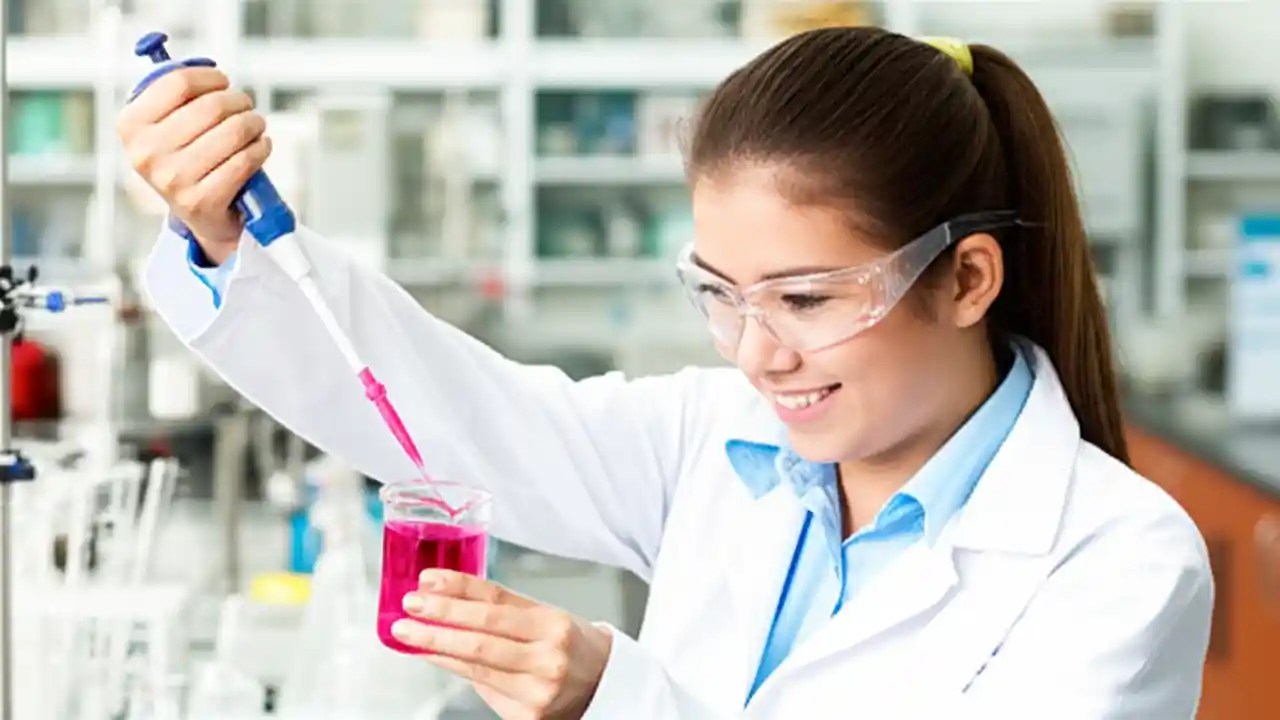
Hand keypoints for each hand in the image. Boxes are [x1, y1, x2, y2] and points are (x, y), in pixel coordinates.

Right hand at [116, 67, 270, 264]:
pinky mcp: (202, 201)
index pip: (177, 83)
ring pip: (233, 131)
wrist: (201, 217)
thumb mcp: (168, 127)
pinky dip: (260, 148)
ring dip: (254, 123)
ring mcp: (173, 180)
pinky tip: (259, 147)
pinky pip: (245, 160)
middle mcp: (147, 153)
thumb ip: (178, 96)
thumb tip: (208, 68)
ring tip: (255, 126)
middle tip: (247, 107)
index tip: (223, 81)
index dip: (210, 77)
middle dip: (239, 101)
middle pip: (212, 106)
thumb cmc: (189, 160)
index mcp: (131, 126)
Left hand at [393, 569, 612, 719]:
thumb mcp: (545, 616)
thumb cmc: (571, 645)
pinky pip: (481, 687)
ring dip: (435, 645)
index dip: (458, 589)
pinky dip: (454, 668)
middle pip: (482, 633)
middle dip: (439, 618)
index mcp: (554, 624)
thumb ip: (501, 610)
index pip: (496, 601)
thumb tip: (446, 602)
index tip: (428, 580)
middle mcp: (548, 657)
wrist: (604, 686)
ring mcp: (537, 690)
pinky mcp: (526, 715)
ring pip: (476, 663)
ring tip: (409, 633)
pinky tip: (434, 656)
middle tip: (410, 606)